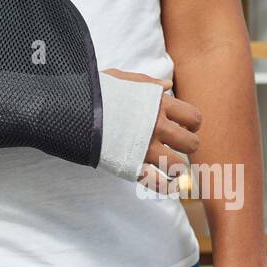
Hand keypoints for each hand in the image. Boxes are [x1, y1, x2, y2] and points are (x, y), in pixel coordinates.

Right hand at [102, 69, 201, 189]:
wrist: (73, 107)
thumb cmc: (97, 91)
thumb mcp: (124, 78)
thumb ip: (148, 83)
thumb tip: (168, 85)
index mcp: (158, 104)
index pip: (193, 117)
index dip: (192, 124)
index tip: (184, 127)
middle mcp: (157, 126)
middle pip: (191, 144)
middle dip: (188, 147)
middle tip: (177, 148)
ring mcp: (145, 148)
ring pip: (178, 166)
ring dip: (176, 169)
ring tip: (170, 168)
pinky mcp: (131, 165)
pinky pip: (157, 183)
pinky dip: (165, 187)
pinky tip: (166, 185)